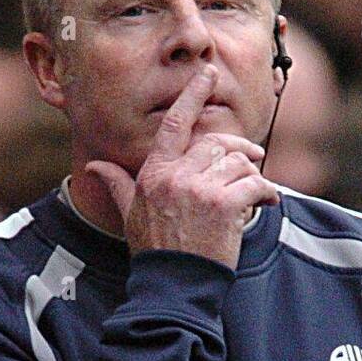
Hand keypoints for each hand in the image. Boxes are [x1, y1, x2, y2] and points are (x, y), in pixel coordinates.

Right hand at [86, 65, 279, 270]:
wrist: (172, 285)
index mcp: (155, 172)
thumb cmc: (153, 250)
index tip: (208, 74)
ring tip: (254, 194)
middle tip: (254, 157)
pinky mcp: (225, 206)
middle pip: (217, 144)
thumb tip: (94, 166)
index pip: (175, 124)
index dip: (193, 95)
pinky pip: (255, 185)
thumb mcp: (131, 214)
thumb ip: (117, 184)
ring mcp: (201, 190)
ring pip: (239, 164)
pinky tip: (268, 202)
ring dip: (251, 177)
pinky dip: (266, 193)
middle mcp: (177, 176)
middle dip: (239, 150)